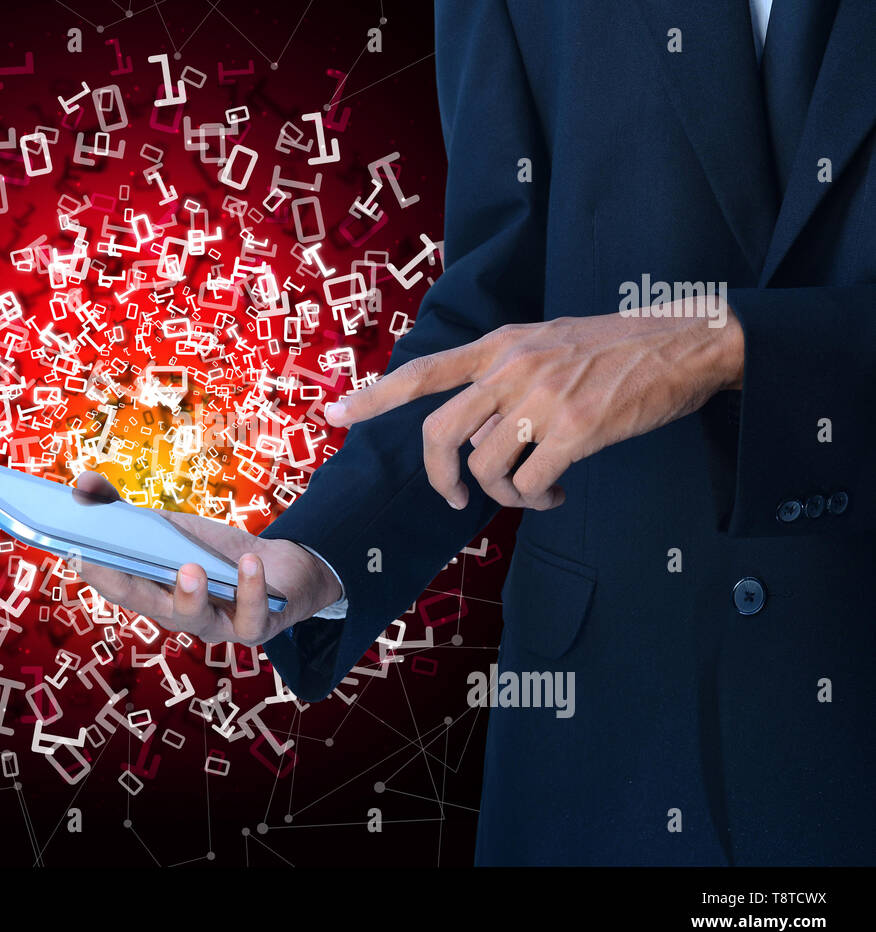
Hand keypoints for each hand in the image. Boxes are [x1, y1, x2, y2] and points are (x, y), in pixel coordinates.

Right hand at [72, 472, 343, 645]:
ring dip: (189, 596)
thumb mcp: (174, 527)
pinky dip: (249, 588)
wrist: (281, 571)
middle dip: (126, 584)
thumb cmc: (218, 552)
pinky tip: (249, 562)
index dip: (97, 571)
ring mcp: (215, 625)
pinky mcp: (254, 626)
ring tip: (189, 570)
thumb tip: (85, 483)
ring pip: (196, 619)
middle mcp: (178, 615)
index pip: (120, 586)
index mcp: (155, 593)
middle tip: (105, 560)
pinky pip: (250, 614)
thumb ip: (131, 513)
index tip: (73, 549)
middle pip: (149, 605)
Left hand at [325, 297, 743, 510]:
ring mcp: (542, 397)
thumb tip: (476, 430)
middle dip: (440, 478)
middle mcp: (511, 367)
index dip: (374, 397)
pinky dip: (536, 501)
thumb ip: (504, 373)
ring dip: (502, 496)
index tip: (335, 414)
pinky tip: (556, 495)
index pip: (422, 371)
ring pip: (486, 467)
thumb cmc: (617, 348)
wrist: (686, 342)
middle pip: (441, 434)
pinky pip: (529, 483)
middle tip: (458, 497)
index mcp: (500, 345)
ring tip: (533, 493)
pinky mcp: (576, 429)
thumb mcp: (548, 340)